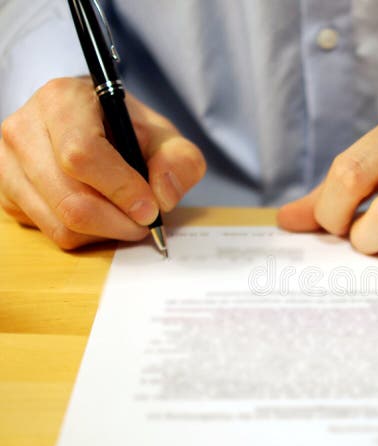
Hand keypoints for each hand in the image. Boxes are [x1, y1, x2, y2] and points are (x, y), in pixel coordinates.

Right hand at [0, 77, 205, 249]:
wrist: (93, 126)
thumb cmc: (128, 130)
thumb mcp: (165, 136)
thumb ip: (180, 161)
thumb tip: (162, 196)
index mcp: (62, 99)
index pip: (82, 155)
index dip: (121, 189)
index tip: (150, 208)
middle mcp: (24, 128)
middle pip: (70, 199)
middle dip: (119, 221)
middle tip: (146, 221)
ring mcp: (7, 162)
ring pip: (60, 223)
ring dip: (105, 232)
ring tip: (128, 217)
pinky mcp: (6, 193)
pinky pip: (49, 231)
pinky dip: (85, 235)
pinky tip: (101, 213)